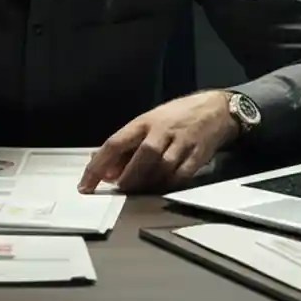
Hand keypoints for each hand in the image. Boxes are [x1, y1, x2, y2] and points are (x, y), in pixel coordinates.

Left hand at [78, 90, 238, 193]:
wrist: (214, 109)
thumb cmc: (174, 118)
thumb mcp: (147, 124)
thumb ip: (126, 149)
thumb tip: (105, 173)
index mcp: (143, 122)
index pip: (115, 143)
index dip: (97, 166)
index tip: (86, 185)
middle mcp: (162, 130)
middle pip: (142, 156)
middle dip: (128, 177)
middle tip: (119, 189)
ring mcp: (182, 142)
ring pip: (162, 167)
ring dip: (147, 183)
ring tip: (138, 191)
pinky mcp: (197, 154)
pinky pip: (181, 175)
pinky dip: (167, 184)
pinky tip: (159, 188)